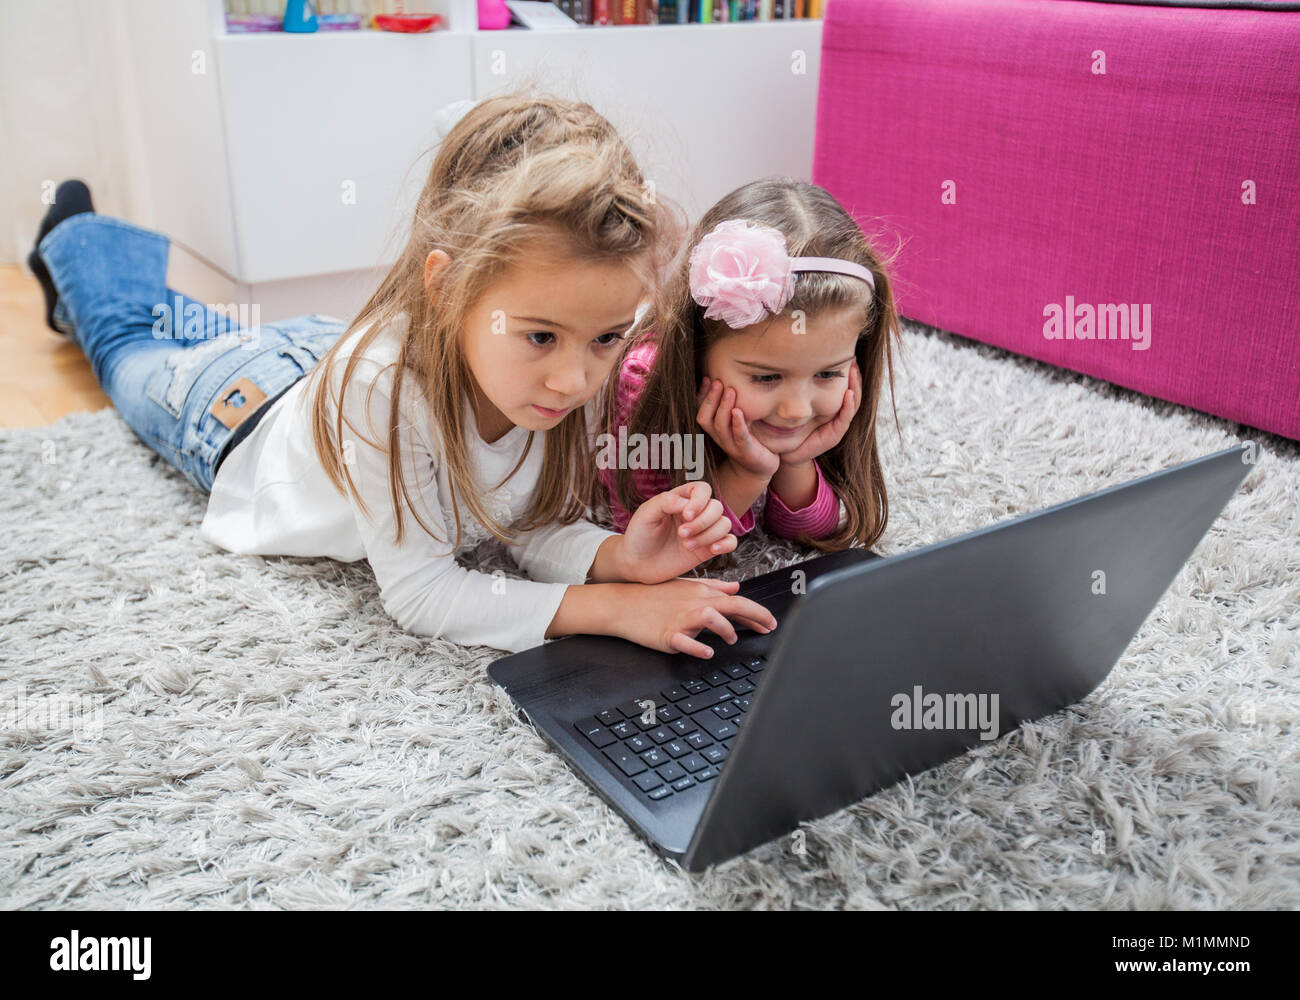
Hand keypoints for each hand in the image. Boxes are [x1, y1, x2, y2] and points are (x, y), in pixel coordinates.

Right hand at [616, 577, 777, 658]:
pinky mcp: (668, 635)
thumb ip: (714, 586)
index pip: (737, 600)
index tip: (770, 622)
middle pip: (733, 606)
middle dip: (756, 616)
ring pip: (711, 618)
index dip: (758, 611)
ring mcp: (681, 619)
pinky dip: (698, 647)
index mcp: (702, 593)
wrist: (624, 603)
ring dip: (727, 629)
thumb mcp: (686, 586)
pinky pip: (685, 641)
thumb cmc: (655, 595)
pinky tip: (708, 652)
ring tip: (732, 639)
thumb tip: (736, 587)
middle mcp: (696, 604)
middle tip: (770, 627)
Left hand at [619, 481, 737, 583]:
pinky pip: (731, 541)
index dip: (699, 501)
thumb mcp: (646, 514)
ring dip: (708, 535)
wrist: (637, 564)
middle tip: (681, 534)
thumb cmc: (639, 535)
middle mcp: (695, 513)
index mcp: (681, 499)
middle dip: (702, 522)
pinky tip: (712, 549)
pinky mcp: (708, 549)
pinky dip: (726, 544)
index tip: (685, 515)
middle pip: (716, 507)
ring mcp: (703, 531)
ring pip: (724, 524)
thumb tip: (686, 503)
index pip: (702, 489)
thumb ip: (665, 502)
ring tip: (686, 545)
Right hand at [695, 376, 780, 479]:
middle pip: (705, 418)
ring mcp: (731, 446)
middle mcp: (719, 438)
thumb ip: (731, 406)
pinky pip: (739, 437)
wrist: (760, 467)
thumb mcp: (736, 422)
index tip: (708, 378)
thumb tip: (728, 380)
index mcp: (714, 430)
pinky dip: (737, 424)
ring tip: (730, 390)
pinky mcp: (746, 451)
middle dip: (709, 399)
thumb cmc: (749, 439)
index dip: (702, 396)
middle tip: (718, 381)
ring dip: (723, 407)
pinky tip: (738, 411)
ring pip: (720, 426)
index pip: (701, 411)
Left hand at [779, 363, 861, 466]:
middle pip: (852, 389)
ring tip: (854, 371)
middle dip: (854, 374)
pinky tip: (849, 393)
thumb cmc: (788, 426)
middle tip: (853, 358)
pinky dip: (848, 405)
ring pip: (852, 401)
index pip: (843, 383)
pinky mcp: (834, 434)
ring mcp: (837, 423)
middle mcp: (837, 412)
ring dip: (855, 386)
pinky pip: (845, 417)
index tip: (846, 351)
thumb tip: (791, 359)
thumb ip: (796, 385)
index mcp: (830, 403)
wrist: (786, 452)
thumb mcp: (792, 402)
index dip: (846, 369)